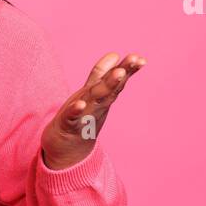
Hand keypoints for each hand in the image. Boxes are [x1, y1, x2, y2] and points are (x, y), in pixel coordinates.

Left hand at [40, 52, 145, 169]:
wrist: (67, 150)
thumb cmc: (81, 118)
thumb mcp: (91, 93)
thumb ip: (101, 74)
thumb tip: (114, 55)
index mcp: (102, 97)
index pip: (116, 81)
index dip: (127, 69)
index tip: (139, 58)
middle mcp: (96, 105)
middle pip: (109, 89)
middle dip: (121, 74)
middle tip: (134, 60)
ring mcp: (83, 115)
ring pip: (96, 99)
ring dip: (107, 86)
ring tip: (118, 73)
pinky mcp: (67, 125)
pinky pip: (72, 117)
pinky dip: (76, 111)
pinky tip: (80, 104)